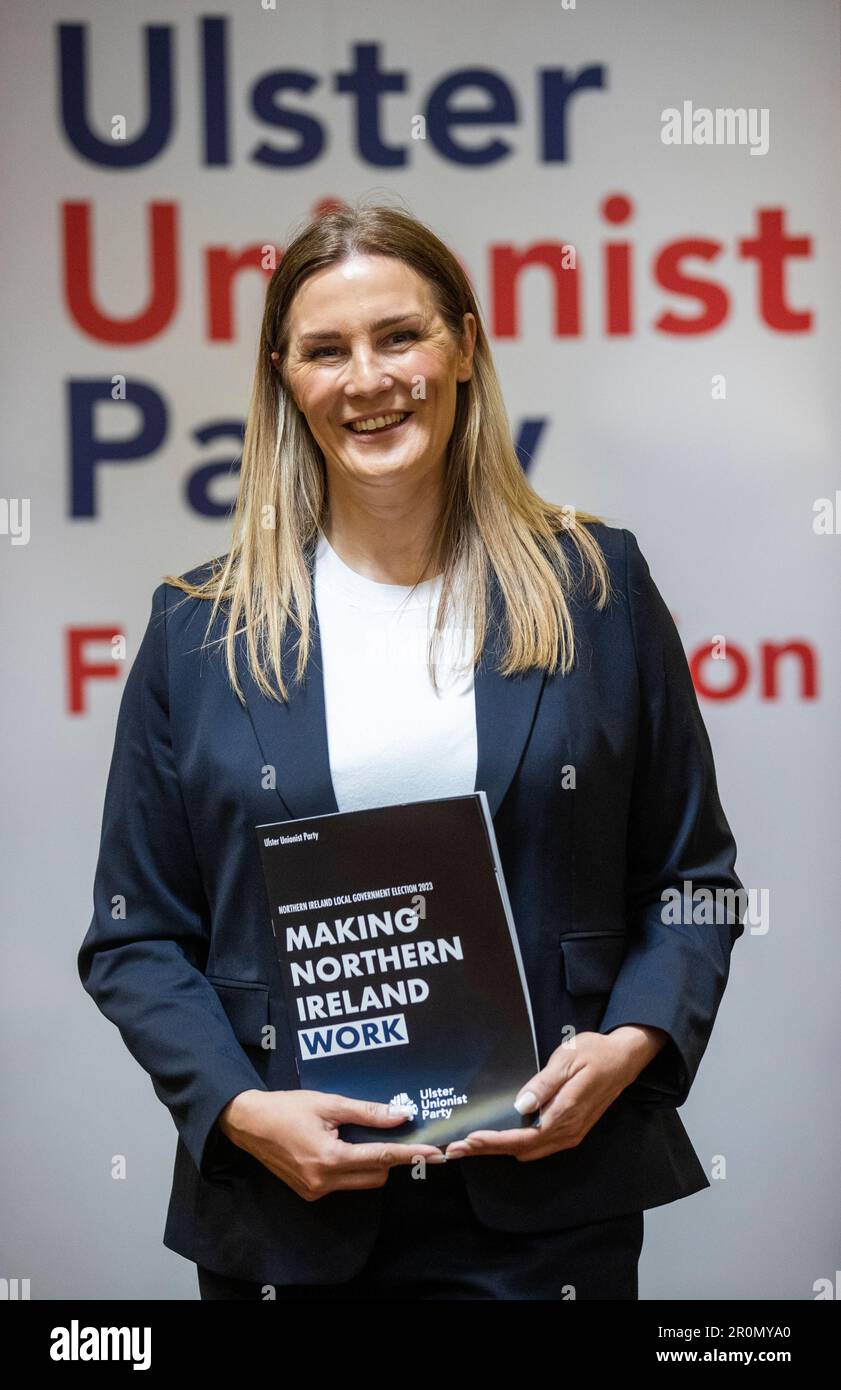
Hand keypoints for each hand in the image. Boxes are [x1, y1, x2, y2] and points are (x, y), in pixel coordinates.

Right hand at [218, 1089, 445, 1199]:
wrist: (249, 1124)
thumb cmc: (286, 1108)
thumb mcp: (328, 1103)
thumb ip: (367, 1112)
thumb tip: (401, 1115)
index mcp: (330, 1158)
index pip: (381, 1158)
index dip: (410, 1155)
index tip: (433, 1153)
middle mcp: (324, 1181)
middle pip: (376, 1175)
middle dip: (388, 1156)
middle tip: (391, 1132)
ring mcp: (316, 1191)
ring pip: (362, 1181)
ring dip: (370, 1162)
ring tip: (359, 1136)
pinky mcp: (310, 1193)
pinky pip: (344, 1183)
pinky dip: (351, 1167)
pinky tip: (341, 1146)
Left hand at [444, 1026, 667, 1162]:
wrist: (623, 1058)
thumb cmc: (594, 1053)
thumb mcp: (567, 1060)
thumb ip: (544, 1084)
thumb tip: (521, 1105)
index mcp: (565, 1115)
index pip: (524, 1138)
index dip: (495, 1142)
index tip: (470, 1140)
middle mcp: (567, 1131)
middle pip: (522, 1149)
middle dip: (489, 1150)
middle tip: (456, 1148)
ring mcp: (570, 1134)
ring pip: (529, 1151)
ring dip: (499, 1149)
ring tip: (470, 1145)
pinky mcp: (569, 1130)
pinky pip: (538, 1145)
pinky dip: (515, 1145)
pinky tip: (498, 1138)